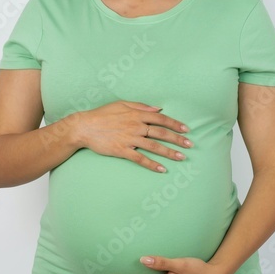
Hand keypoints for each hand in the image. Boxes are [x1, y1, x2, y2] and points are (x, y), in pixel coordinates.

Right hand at [73, 101, 192, 171]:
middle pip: (161, 133)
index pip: (161, 119)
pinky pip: (140, 159)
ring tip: (182, 158)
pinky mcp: (122, 150)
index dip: (175, 124)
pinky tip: (162, 169)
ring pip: (154, 147)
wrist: (84, 127)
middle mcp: (136, 126)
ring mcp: (130, 139)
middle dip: (178, 139)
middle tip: (190, 145)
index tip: (186, 129)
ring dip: (170, 153)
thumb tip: (158, 109)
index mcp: (137, 114)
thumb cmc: (102, 114)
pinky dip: (152, 164)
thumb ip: (141, 106)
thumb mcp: (122, 104)